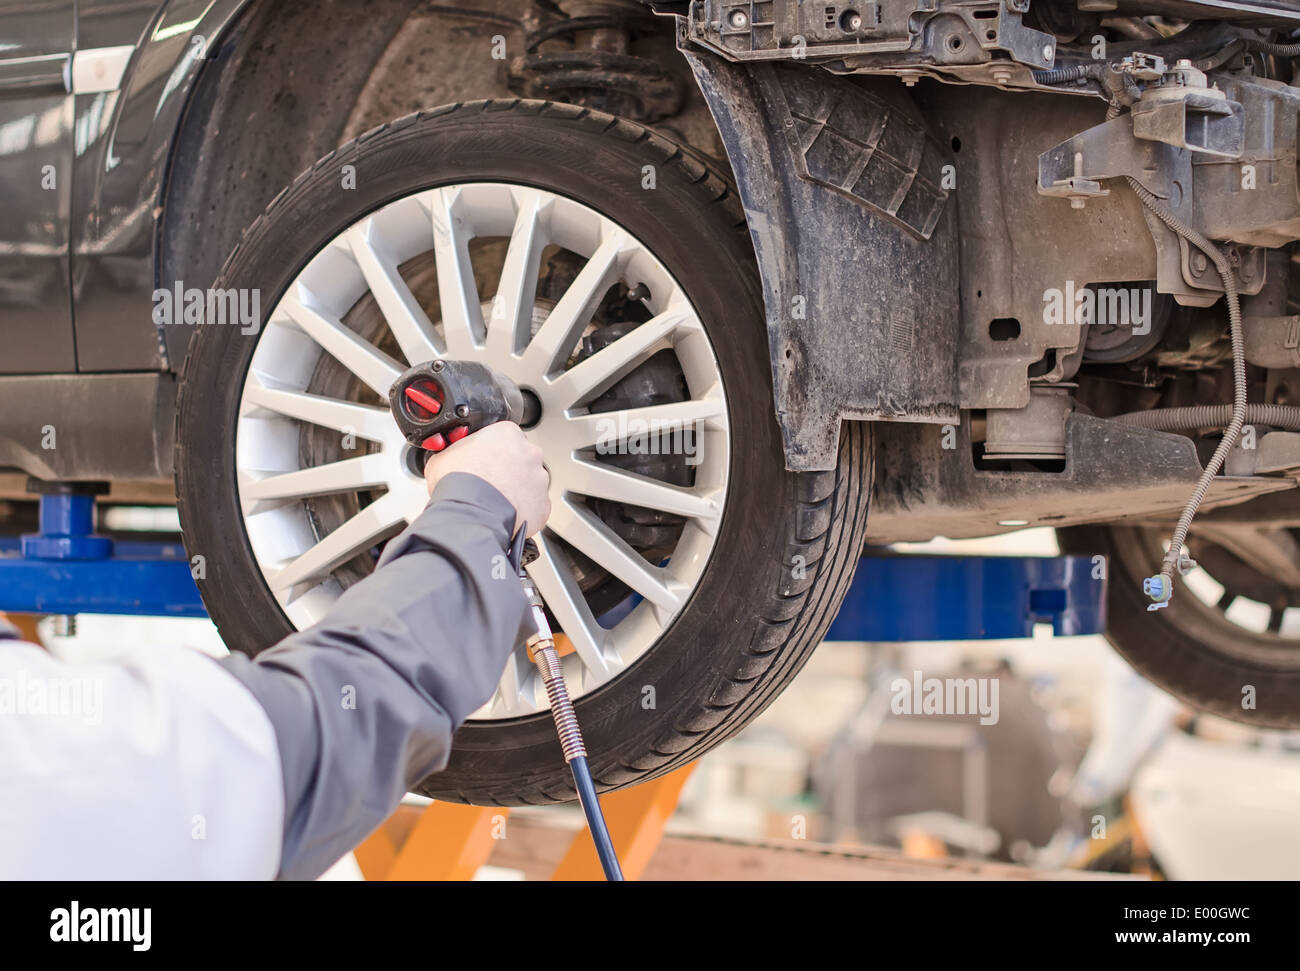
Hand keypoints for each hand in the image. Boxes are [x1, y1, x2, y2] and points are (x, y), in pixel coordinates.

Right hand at [423, 421, 549, 536]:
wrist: (470, 515)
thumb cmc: (459, 484)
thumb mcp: (443, 457)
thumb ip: (454, 451)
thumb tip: (449, 456)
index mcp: (507, 434)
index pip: (504, 438)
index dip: (491, 452)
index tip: (483, 462)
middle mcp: (529, 453)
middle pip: (521, 459)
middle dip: (508, 471)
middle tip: (489, 484)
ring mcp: (539, 479)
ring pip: (530, 484)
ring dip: (516, 491)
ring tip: (495, 502)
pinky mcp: (543, 505)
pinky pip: (535, 507)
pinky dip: (523, 512)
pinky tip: (505, 515)